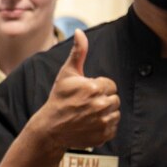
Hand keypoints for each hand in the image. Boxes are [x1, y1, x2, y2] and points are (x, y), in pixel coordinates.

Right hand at [33, 32, 119, 152]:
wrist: (51, 128)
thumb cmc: (59, 98)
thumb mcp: (67, 73)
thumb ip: (78, 52)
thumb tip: (79, 31)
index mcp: (94, 88)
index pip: (110, 85)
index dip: (99, 87)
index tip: (86, 92)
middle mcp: (100, 105)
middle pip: (115, 99)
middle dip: (103, 99)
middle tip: (86, 104)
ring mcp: (102, 122)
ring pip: (116, 113)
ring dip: (106, 113)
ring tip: (89, 114)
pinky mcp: (104, 136)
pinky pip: (114, 127)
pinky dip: (105, 126)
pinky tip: (90, 124)